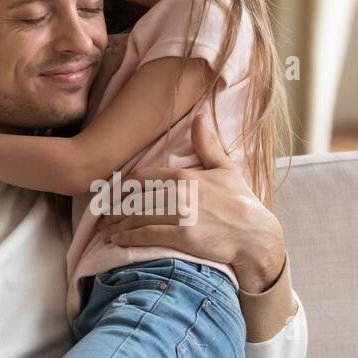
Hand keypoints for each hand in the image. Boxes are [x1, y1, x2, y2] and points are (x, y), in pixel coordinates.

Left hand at [94, 113, 287, 291]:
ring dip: (117, 224)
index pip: (143, 177)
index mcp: (185, 175)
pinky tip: (117, 240)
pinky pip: (147, 235)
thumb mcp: (225, 168)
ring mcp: (180, 215)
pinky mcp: (182, 236)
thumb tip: (199, 117)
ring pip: (137, 216)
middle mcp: (179, 193)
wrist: (255, 234)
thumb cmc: (241, 202)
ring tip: (106, 230)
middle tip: (102, 216)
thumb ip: (207, 145)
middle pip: (136, 199)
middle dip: (116, 208)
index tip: (113, 194)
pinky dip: (128, 237)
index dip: (123, 186)